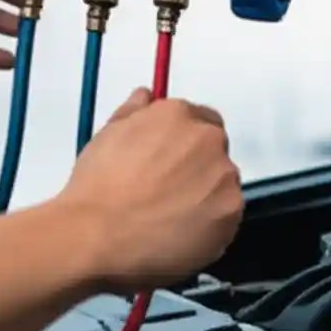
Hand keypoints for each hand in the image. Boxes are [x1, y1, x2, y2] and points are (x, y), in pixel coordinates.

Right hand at [56, 89, 243, 292]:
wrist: (99, 232)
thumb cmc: (98, 189)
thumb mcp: (107, 135)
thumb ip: (134, 111)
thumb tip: (145, 98)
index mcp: (177, 115)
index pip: (201, 119)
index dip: (187, 141)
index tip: (176, 158)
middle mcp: (206, 139)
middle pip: (215, 149)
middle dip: (198, 167)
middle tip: (169, 190)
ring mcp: (223, 176)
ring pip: (223, 183)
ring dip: (206, 195)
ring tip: (171, 215)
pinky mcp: (231, 212)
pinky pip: (228, 216)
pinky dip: (211, 224)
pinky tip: (181, 232)